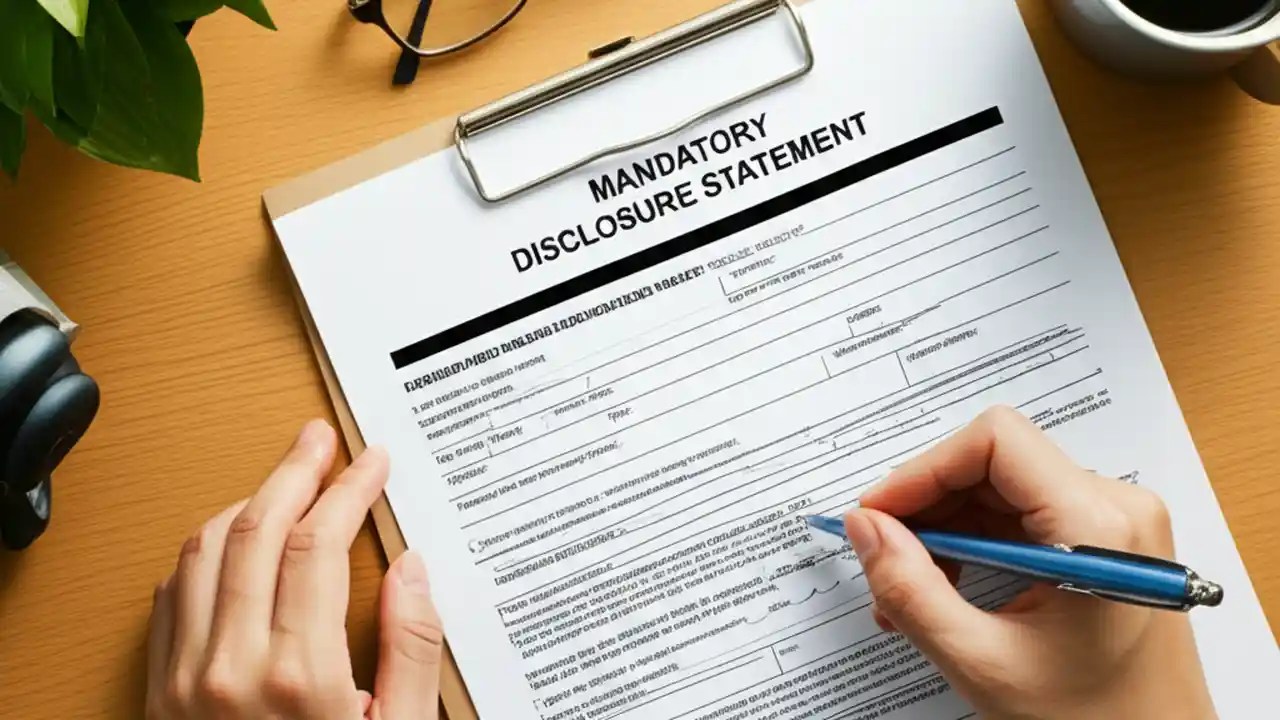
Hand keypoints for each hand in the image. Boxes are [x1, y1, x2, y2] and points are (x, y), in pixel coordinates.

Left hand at [146, 420, 442, 718]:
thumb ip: (412, 653)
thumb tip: (412, 573)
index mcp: (300, 674)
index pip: (320, 543)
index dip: (349, 489)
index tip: (371, 464)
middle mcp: (232, 666)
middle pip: (257, 528)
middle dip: (294, 472)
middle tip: (318, 442)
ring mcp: (187, 677)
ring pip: (205, 550)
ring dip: (247, 503)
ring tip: (282, 484)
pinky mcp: (159, 690)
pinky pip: (171, 593)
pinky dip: (205, 551)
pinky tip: (237, 542)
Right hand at [847, 406, 1215, 719]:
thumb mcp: (985, 663)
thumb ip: (912, 590)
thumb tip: (864, 527)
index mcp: (1098, 526)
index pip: (994, 442)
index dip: (924, 470)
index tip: (879, 513)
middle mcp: (1117, 507)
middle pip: (992, 463)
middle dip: (926, 508)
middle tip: (882, 560)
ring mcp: (1114, 522)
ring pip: (1000, 489)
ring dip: (944, 531)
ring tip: (911, 591)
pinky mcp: (1104, 540)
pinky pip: (1021, 516)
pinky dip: (973, 545)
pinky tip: (947, 590)